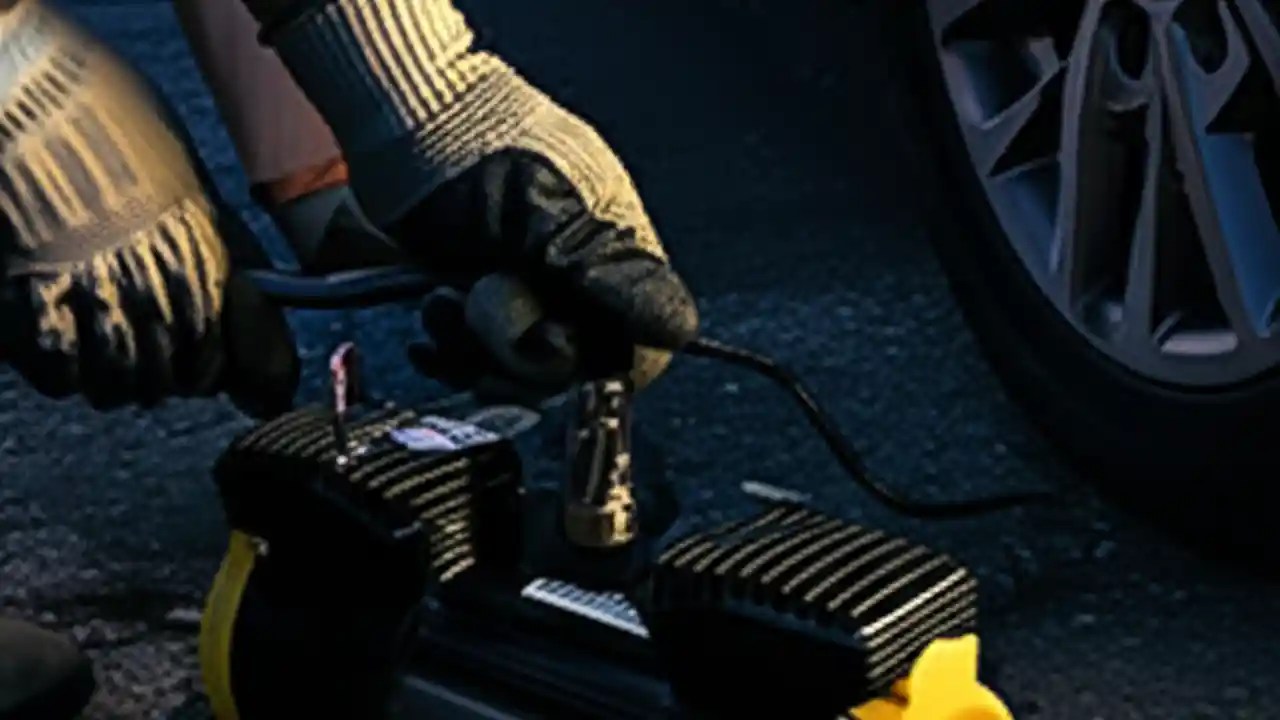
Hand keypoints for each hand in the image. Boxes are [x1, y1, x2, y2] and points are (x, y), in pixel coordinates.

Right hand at [0, 2, 297, 416]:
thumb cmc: (117, 135)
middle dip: (175, 373)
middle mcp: (156, 290)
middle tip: (155, 344)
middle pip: (182, 383)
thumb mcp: (198, 193)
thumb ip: (236, 268)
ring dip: (117, 375)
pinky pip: (58, 377)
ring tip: (105, 335)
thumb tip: (267, 356)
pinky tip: (62, 331)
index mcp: (209, 262)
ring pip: (118, 389)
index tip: (229, 369)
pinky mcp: (26, 311)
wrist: (29, 97)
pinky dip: (62, 367)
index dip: (240, 373)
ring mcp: (90, 303)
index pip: (248, 364)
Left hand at [258, 0, 697, 401]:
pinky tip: (428, 335)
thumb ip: (603, 269)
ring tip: (440, 302)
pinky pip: (477, 366)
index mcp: (615, 252)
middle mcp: (578, 284)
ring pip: (519, 374)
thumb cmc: (471, 143)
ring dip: (474, 352)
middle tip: (478, 305)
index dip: (597, 360)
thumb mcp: (540, 205)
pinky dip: (450, 357)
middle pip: (573, 369)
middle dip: (519, 354)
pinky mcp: (478, 312)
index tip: (548, 339)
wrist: (392, 122)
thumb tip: (676, 326)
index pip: (636, 345)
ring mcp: (526, 300)